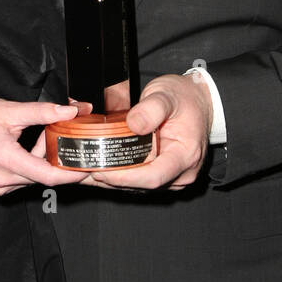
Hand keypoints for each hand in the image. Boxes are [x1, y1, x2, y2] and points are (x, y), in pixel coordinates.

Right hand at [0, 98, 87, 195]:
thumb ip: (43, 113)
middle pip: (43, 175)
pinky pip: (23, 179)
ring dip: (41, 161)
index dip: (71, 174)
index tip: (87, 168)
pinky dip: (30, 165)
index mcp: (6, 160)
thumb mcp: (11, 110)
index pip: (48, 176)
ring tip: (32, 138)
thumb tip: (71, 112)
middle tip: (55, 135)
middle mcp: (1, 179)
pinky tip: (22, 149)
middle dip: (54, 158)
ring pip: (33, 178)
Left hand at [84, 73, 212, 190]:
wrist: (199, 102)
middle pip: (141, 185)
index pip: (152, 177)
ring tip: (83, 171)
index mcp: (185, 155)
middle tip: (81, 171)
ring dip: (110, 181)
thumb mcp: (167, 94)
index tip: (101, 171)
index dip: (124, 178)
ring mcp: (172, 177)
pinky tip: (98, 169)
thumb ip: (151, 108)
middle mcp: (181, 172)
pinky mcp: (163, 174)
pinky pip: (138, 180)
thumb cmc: (185, 99)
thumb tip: (134, 124)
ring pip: (137, 186)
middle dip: (110, 180)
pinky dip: (118, 176)